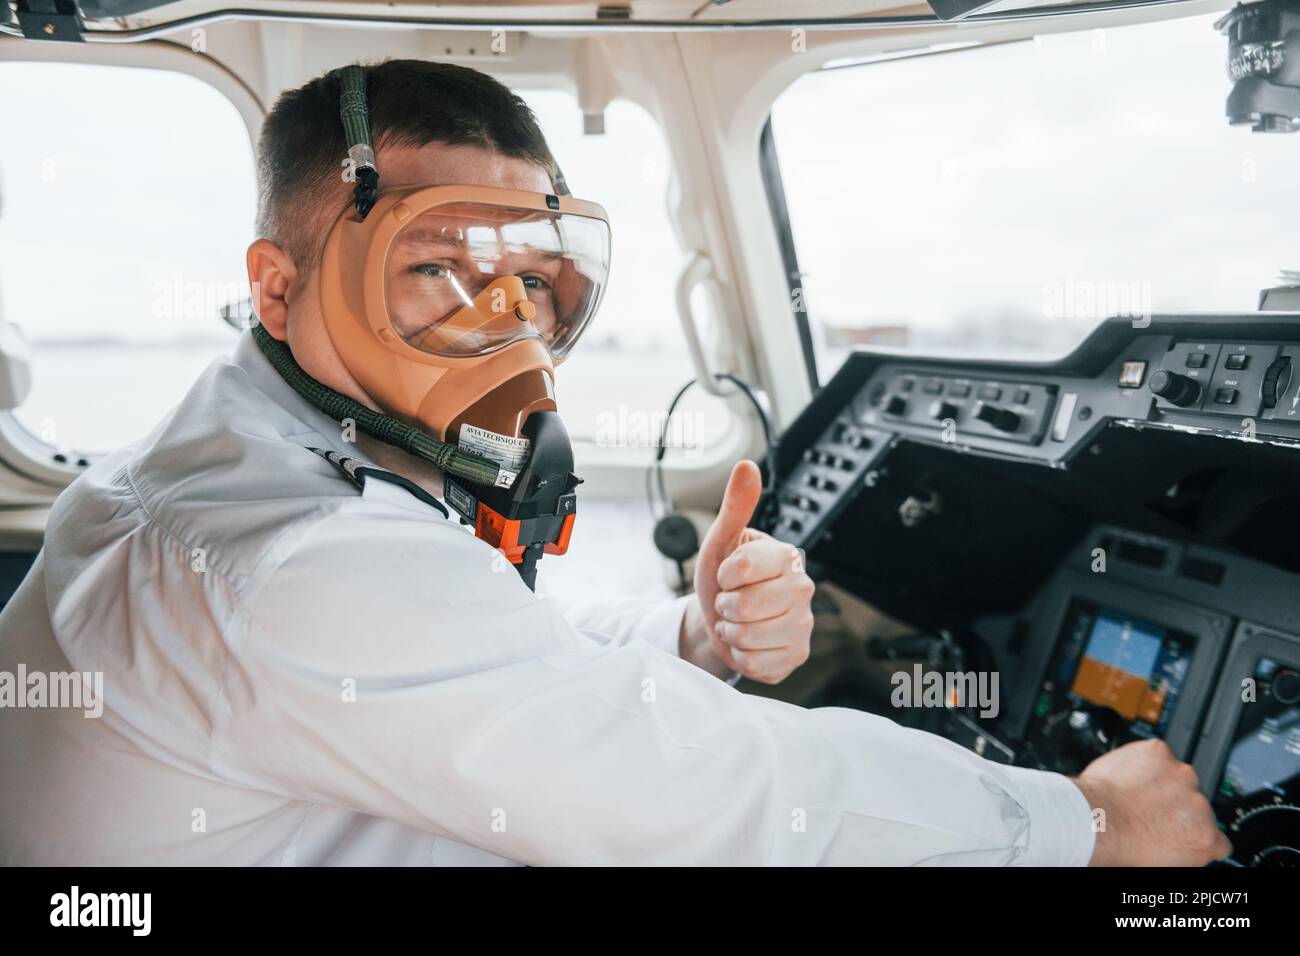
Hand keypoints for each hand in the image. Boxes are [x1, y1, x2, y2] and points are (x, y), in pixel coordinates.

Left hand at [681, 460, 814, 683]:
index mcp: (787, 556)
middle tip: (730, 602)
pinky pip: (756, 663)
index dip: (723, 575)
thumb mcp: (721, 541)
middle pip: (747, 606)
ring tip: (737, 621)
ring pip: (750, 636)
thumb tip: (747, 465)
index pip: (742, 568)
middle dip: (726, 606)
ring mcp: (803, 625)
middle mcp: (803, 588)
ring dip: (731, 632)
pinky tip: (747, 643)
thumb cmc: (722, 578)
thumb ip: (735, 506)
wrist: (720, 619)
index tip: (726, 575)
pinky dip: (740, 656)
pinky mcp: (796, 656)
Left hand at [1074, 738, 1230, 865]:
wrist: (1094, 821)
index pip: (1216, 836)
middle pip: (1194, 803)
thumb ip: (1184, 850)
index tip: (1179, 830)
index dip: (1193, 832)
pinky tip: (1127, 777)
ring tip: (1134, 795)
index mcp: (1205, 837)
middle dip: (1174, 807)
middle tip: (1147, 812)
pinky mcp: (1159, 753)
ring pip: (1176, 777)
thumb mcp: (1164, 864)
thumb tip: (1177, 849)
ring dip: (1160, 783)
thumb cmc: (1121, 847)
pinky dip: (1143, 762)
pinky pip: (1156, 754)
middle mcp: (1199, 804)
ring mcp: (1180, 775)